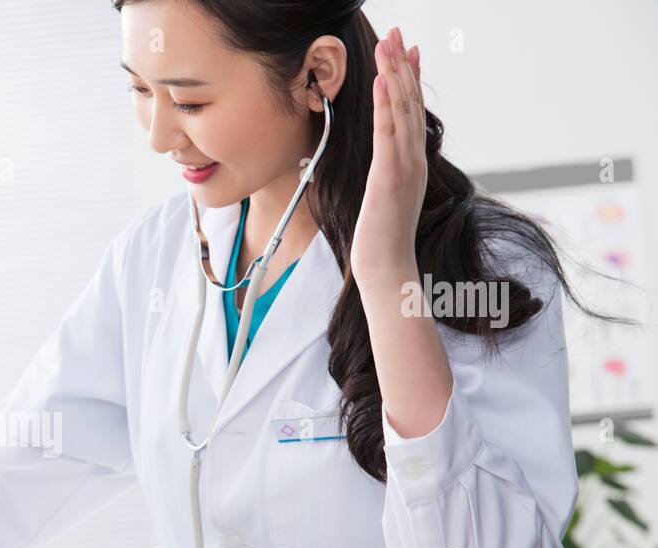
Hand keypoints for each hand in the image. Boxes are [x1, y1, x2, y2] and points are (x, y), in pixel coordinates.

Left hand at [350, 26, 424, 285]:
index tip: (409, 51)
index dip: (411, 79)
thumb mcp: (385, 199)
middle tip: (397, 32)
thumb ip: (387, 177)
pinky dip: (387, 104)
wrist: (385, 268)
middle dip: (403, 65)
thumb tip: (383, 166)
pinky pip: (389, 133)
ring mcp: (405, 167)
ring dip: (395, 75)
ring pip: (402, 111)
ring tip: (389, 43)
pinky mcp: (390, 176)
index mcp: (413, 163)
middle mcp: (414, 160)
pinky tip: (383, 81)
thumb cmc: (381, 240)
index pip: (412, 112)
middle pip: (409, 103)